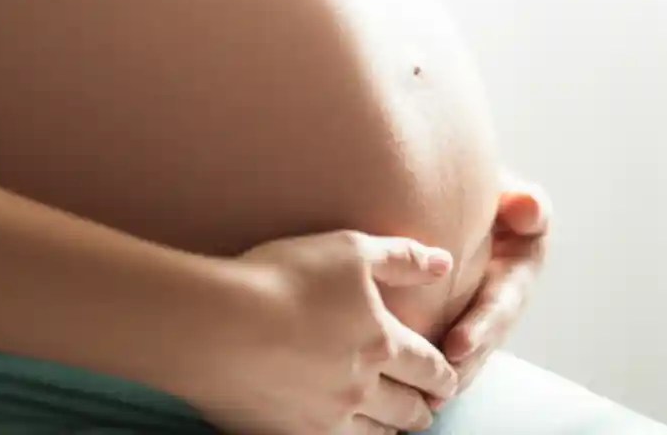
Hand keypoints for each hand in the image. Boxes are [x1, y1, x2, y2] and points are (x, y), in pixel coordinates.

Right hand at [179, 230, 457, 434]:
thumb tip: (444, 264)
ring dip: (391, 431)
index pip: (427, 366)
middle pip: (406, 408)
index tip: (449, 382)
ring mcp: (325, 416)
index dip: (443, 375)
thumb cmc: (283, 278)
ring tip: (395, 429)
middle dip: (422, 409)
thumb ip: (401, 257)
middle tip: (427, 411)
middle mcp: (360, 386)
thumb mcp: (350, 250)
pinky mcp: (289, 433)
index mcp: (381, 342)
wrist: (217, 324)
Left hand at [440, 171, 551, 392]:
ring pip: (465, 354)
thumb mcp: (516, 196)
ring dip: (447, 378)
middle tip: (436, 387)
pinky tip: (407, 389)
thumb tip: (527, 210)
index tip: (458, 346)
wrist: (464, 199)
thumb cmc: (494, 197)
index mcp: (518, 274)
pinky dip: (429, 369)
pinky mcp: (455, 321)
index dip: (482, 327)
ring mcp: (478, 316)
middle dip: (462, 366)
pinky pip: (443, 348)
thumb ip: (528, 203)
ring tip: (422, 398)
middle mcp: (501, 303)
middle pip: (482, 342)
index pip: (502, 304)